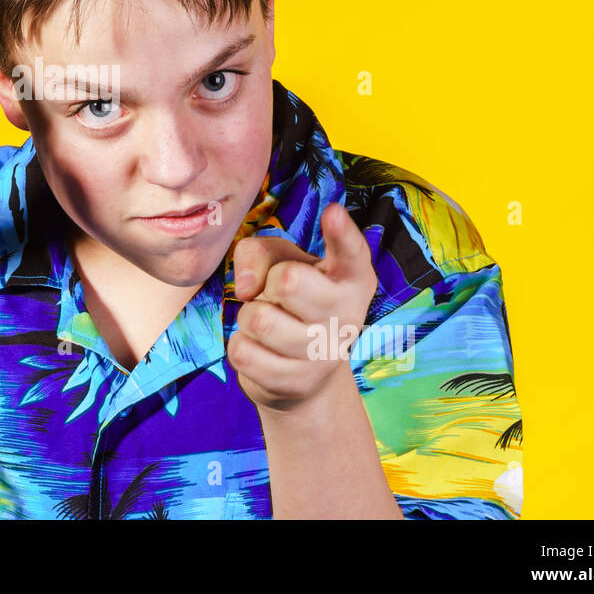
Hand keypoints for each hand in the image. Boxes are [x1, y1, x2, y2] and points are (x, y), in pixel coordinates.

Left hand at [228, 202, 378, 414]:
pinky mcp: (296, 382)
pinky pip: (242, 352)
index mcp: (350, 278)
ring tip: (267, 323)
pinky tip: (262, 351)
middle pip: (288, 280)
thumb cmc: (291, 302)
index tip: (333, 211)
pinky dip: (241, 347)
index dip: (341, 232)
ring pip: (258, 319)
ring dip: (249, 318)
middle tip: (277, 296)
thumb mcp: (278, 263)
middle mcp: (347, 314)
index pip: (352, 252)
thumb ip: (258, 253)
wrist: (302, 377)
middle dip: (268, 284)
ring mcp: (324, 353)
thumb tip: (246, 289)